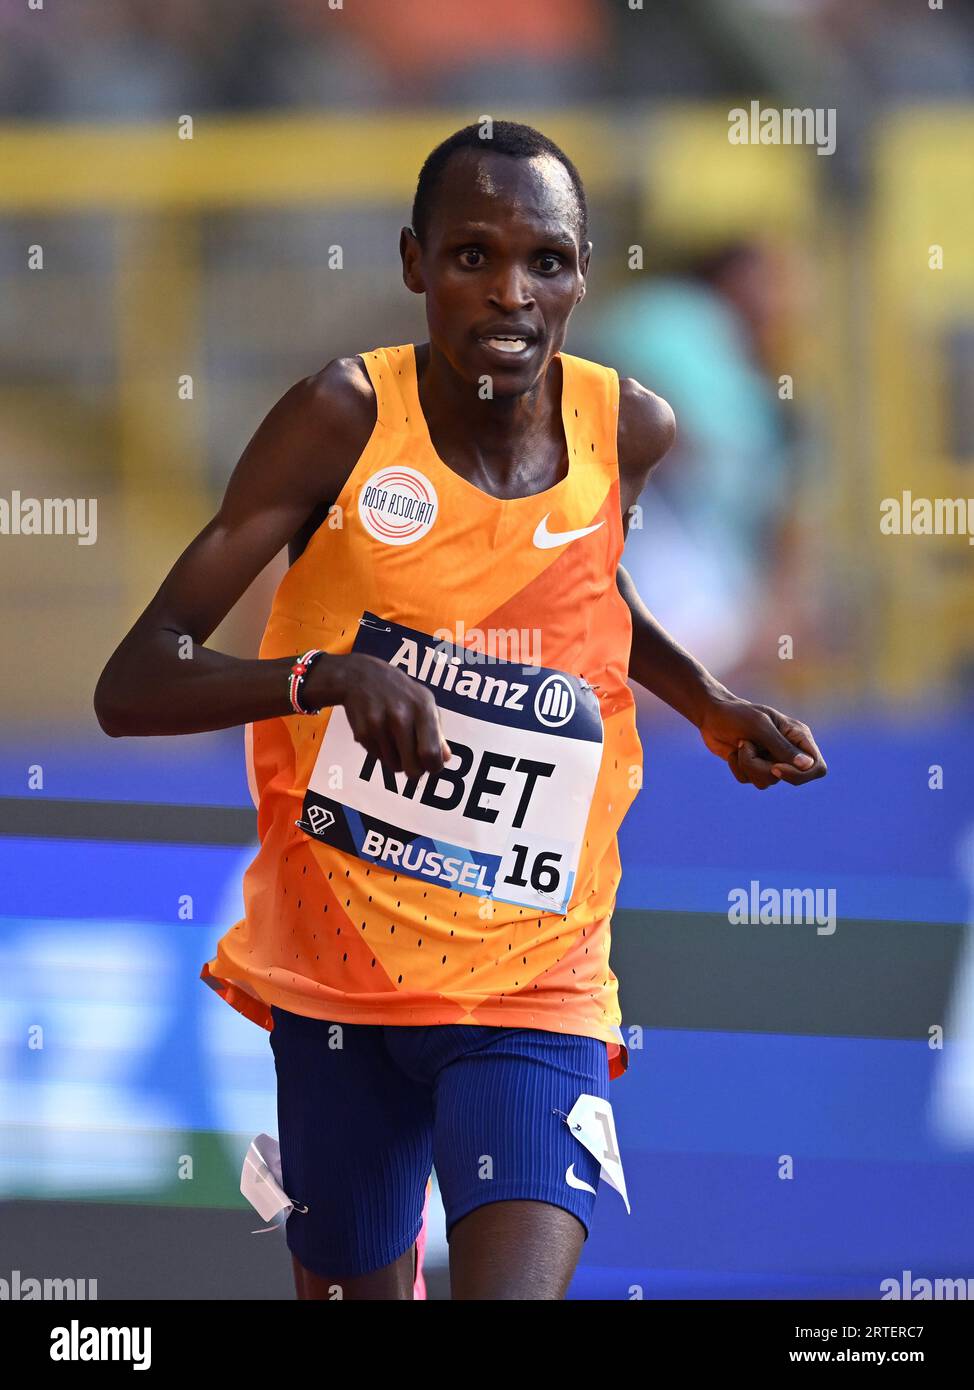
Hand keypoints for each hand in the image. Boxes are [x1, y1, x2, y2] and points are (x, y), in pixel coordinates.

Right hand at [307, 652, 450, 780]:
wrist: (360, 676)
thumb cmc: (399, 691)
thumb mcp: (424, 701)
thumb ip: (436, 731)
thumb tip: (445, 758)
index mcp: (422, 708)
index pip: (431, 753)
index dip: (434, 767)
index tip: (432, 766)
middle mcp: (401, 717)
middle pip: (413, 768)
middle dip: (416, 772)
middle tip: (414, 764)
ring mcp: (379, 726)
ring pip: (394, 767)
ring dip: (398, 760)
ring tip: (394, 739)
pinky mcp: (362, 733)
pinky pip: (378, 758)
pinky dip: (382, 752)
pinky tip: (380, 733)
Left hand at [698, 695, 826, 789]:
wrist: (711, 714)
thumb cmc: (737, 714)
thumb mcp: (760, 727)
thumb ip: (782, 747)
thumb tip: (807, 765)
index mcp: (798, 736)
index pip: (817, 767)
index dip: (800, 774)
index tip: (776, 767)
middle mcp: (788, 751)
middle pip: (788, 778)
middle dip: (762, 766)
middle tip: (747, 746)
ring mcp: (771, 760)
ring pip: (767, 782)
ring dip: (747, 765)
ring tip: (741, 744)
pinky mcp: (754, 768)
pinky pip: (750, 781)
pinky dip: (738, 768)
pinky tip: (734, 751)